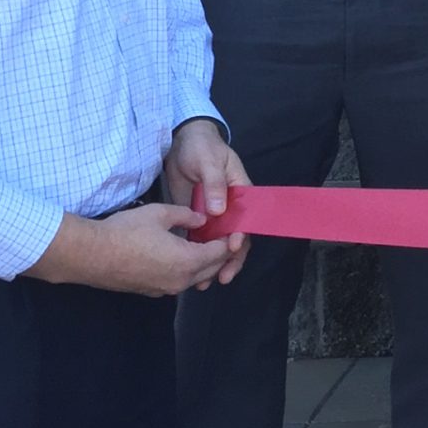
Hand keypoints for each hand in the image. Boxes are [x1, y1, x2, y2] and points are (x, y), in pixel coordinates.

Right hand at [27, 203, 235, 297]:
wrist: (90, 255)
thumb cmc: (125, 231)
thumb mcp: (160, 213)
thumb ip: (187, 215)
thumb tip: (202, 218)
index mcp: (188, 261)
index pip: (221, 253)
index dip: (228, 239)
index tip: (228, 227)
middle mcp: (181, 280)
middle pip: (212, 269)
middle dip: (220, 253)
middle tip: (219, 235)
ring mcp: (165, 290)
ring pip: (196, 278)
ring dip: (203, 263)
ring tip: (201, 244)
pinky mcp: (151, 292)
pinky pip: (178, 282)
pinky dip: (186, 271)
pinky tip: (179, 255)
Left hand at [161, 118, 250, 285]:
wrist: (181, 143)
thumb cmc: (201, 148)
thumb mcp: (208, 162)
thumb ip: (214, 184)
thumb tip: (219, 211)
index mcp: (240, 192)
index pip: (246, 217)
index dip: (242, 234)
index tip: (232, 246)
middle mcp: (230, 207)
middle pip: (236, 236)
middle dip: (231, 259)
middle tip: (223, 277)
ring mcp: (213, 214)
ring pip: (218, 243)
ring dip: (214, 263)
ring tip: (205, 283)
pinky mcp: (196, 217)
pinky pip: (201, 239)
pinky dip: (198, 255)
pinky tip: (192, 272)